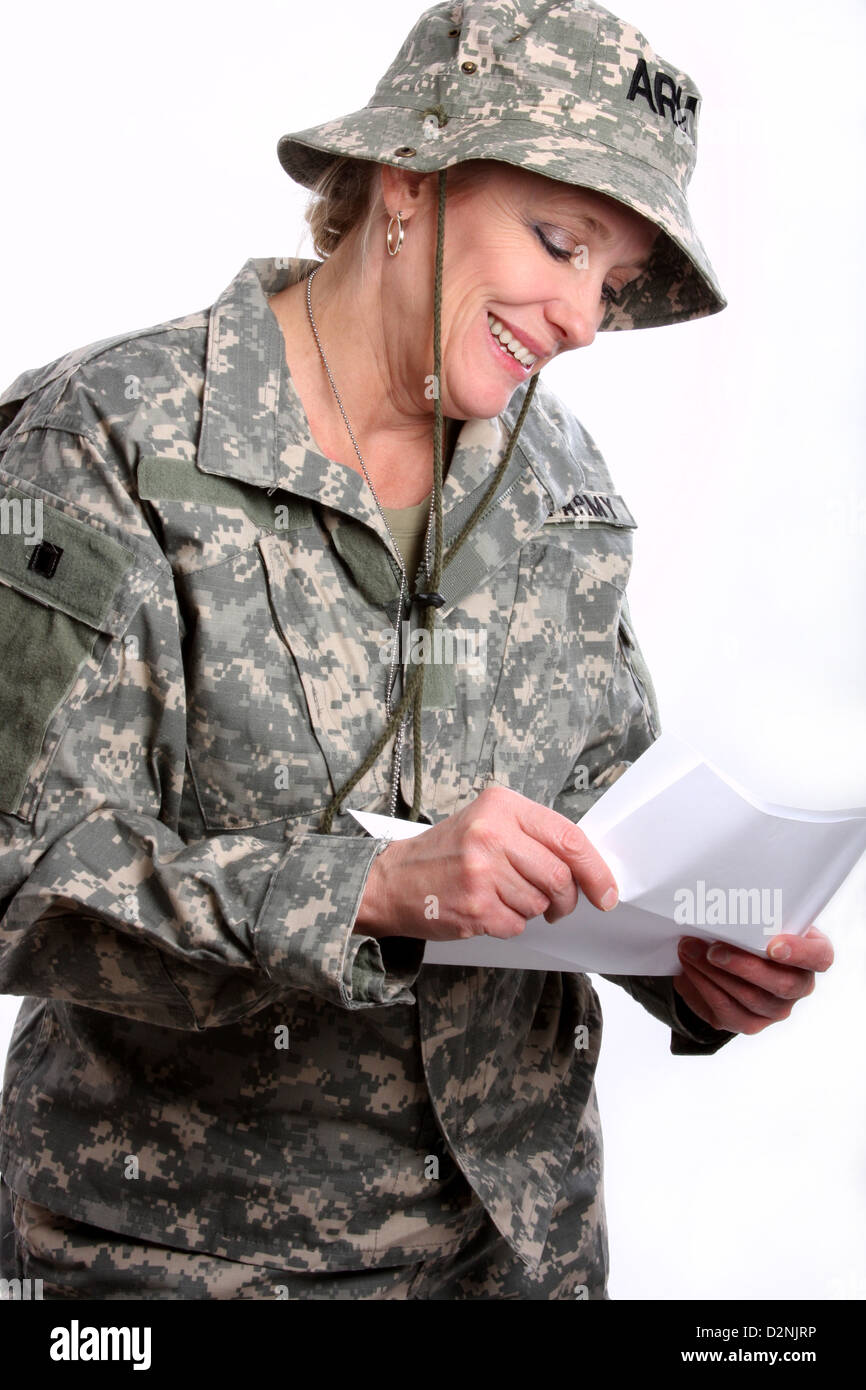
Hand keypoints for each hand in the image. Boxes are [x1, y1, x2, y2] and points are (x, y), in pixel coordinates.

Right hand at [354, 785, 617, 941]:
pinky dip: (510, 924)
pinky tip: (488, 909)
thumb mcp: (489, 823)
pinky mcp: (474, 906)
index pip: (569, 838)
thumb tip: (588, 867)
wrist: (394, 879)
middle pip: (559, 877)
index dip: (597, 870)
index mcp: (501, 806)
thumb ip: (535, 837)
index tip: (607, 892)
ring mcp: (481, 871)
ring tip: (503, 897)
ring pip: (540, 903)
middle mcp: (491, 834)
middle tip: (557, 905)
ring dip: (532, 910)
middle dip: (566, 899)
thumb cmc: (448, 852)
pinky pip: (517, 924)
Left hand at [674, 925, 833, 1034]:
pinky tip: (687, 968)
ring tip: (689, 950)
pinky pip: (726, 1011)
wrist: (731, 956)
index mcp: (811, 954)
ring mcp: (775, 1009)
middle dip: (743, 966)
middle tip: (713, 950)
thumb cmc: (752, 929)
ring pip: (750, 999)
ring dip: (714, 974)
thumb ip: (753, 914)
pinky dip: (702, 987)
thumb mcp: (759, 917)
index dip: (800, 953)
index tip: (773, 946)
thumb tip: (720, 903)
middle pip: (782, 984)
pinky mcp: (748, 1022)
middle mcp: (799, 986)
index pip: (820, 957)